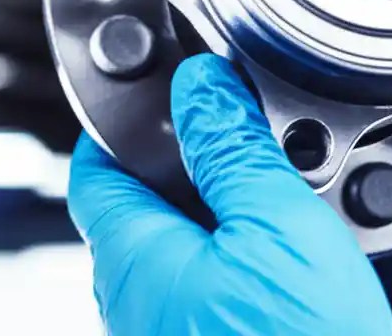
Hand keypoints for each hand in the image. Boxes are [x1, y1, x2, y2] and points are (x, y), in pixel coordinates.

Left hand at [67, 54, 391, 334]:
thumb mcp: (280, 228)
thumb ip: (233, 150)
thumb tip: (201, 85)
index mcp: (134, 260)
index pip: (95, 168)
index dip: (131, 119)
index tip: (177, 90)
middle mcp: (133, 306)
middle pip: (142, 204)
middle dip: (195, 164)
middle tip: (257, 143)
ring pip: (182, 247)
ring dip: (227, 213)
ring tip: (290, 203)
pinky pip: (207, 288)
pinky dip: (242, 259)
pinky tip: (296, 261)